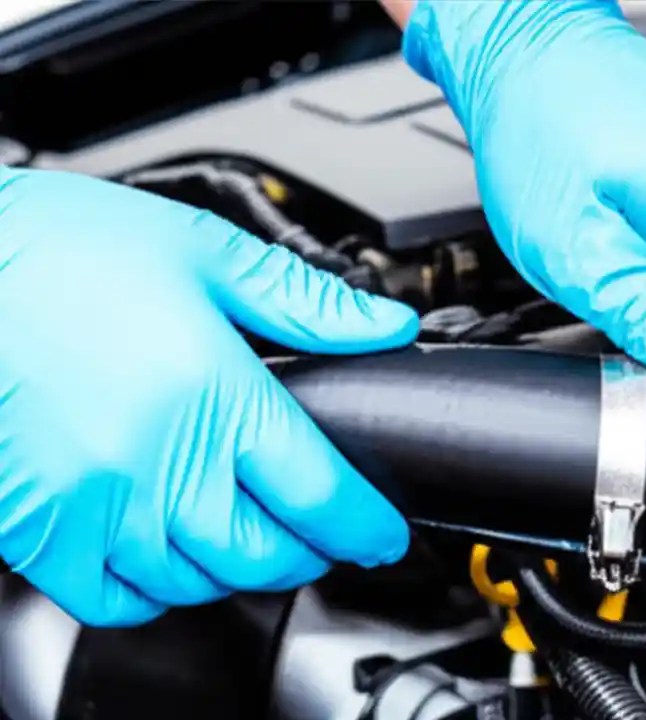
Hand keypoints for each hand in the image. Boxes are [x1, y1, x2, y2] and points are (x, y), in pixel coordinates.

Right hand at [0, 168, 417, 625]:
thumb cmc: (59, 250)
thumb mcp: (202, 251)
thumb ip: (305, 302)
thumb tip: (386, 326)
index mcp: (213, 394)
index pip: (321, 496)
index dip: (366, 527)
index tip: (382, 535)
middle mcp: (157, 463)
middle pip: (266, 554)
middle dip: (310, 552)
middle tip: (320, 531)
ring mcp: (93, 506)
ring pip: (196, 584)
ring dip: (236, 570)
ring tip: (247, 533)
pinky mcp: (35, 533)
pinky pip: (113, 602)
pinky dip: (154, 594)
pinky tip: (166, 557)